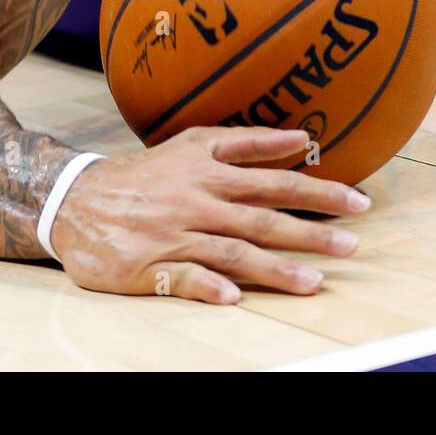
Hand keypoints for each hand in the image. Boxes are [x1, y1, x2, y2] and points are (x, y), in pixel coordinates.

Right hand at [49, 126, 369, 302]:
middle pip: (262, 219)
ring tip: (313, 282)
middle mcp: (197, 202)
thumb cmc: (145, 172)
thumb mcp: (192, 142)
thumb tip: (300, 136)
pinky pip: (181, 278)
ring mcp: (173, 235)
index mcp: (210, 171)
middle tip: (351, 246)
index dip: (319, 191)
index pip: (276, 181)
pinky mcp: (146, 266)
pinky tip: (234, 298)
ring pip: (231, 252)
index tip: (359, 202)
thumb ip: (247, 141)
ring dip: (274, 269)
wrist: (75, 197)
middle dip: (310, 232)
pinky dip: (207, 286)